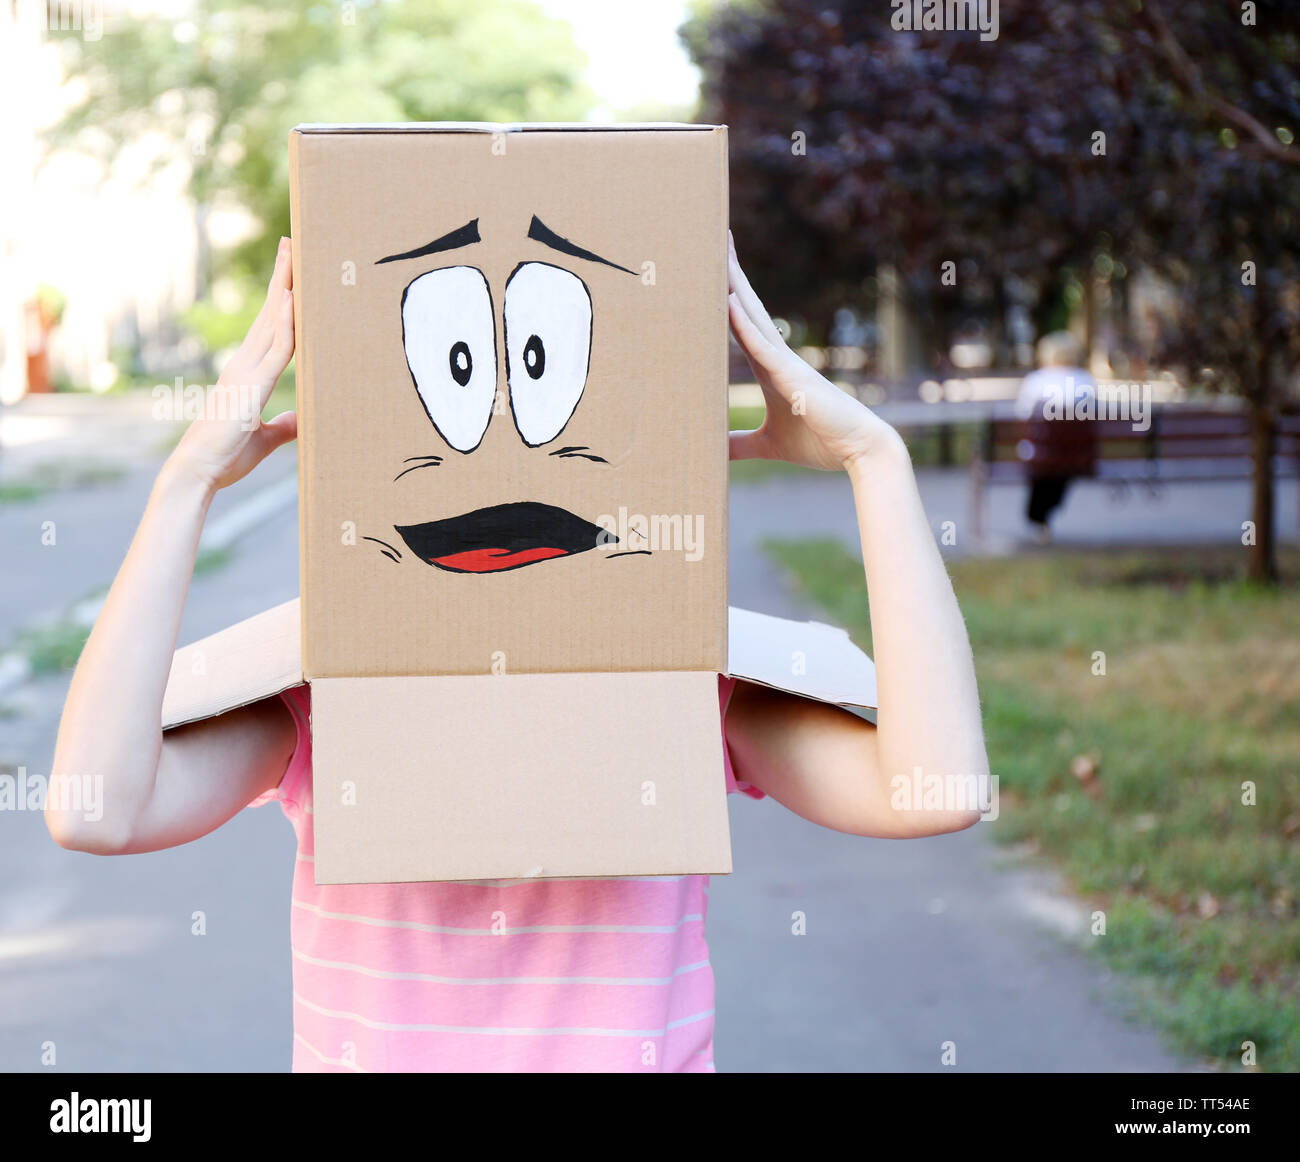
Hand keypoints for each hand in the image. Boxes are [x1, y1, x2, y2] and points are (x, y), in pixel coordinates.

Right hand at [171, 237, 297, 491]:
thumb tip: (298, 418)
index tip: (291, 273)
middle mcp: (243, 365)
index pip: (269, 328)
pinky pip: (274, 351)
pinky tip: (293, 300)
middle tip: (292, 243)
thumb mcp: (263, 438)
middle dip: (281, 278)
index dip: (281, 299)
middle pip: (269, 313)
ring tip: (295, 255)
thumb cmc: (225, 458)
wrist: (198, 473)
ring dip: (285, 288)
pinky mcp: (250, 388)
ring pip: (271, 322)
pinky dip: (285, 325)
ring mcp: (245, 373)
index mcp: (246, 374)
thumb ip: (282, 426)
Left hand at [727, 233, 903, 471]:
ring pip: (753, 316)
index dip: (726, 294)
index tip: (710, 266)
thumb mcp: (768, 445)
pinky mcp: (793, 378)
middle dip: (730, 273)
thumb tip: (713, 448)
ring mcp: (786, 363)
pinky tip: (728, 302)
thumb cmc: (820, 442)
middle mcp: (777, 357)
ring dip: (733, 286)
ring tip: (716, 254)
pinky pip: (763, 347)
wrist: (859, 450)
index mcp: (769, 368)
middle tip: (713, 236)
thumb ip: (740, 444)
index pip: (741, 324)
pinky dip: (744, 325)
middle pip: (747, 306)